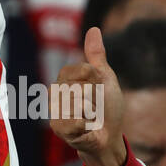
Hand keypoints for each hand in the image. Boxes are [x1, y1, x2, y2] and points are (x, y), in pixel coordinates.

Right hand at [50, 28, 126, 165]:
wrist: (109, 136)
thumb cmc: (107, 107)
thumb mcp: (105, 78)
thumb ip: (96, 56)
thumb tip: (94, 29)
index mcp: (67, 77)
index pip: (82, 69)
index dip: (96, 79)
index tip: (99, 88)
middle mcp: (57, 91)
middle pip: (80, 86)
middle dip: (95, 97)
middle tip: (95, 106)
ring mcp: (56, 108)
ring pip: (78, 103)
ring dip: (92, 113)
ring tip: (91, 118)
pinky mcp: (58, 126)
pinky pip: (75, 120)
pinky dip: (86, 124)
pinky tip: (86, 128)